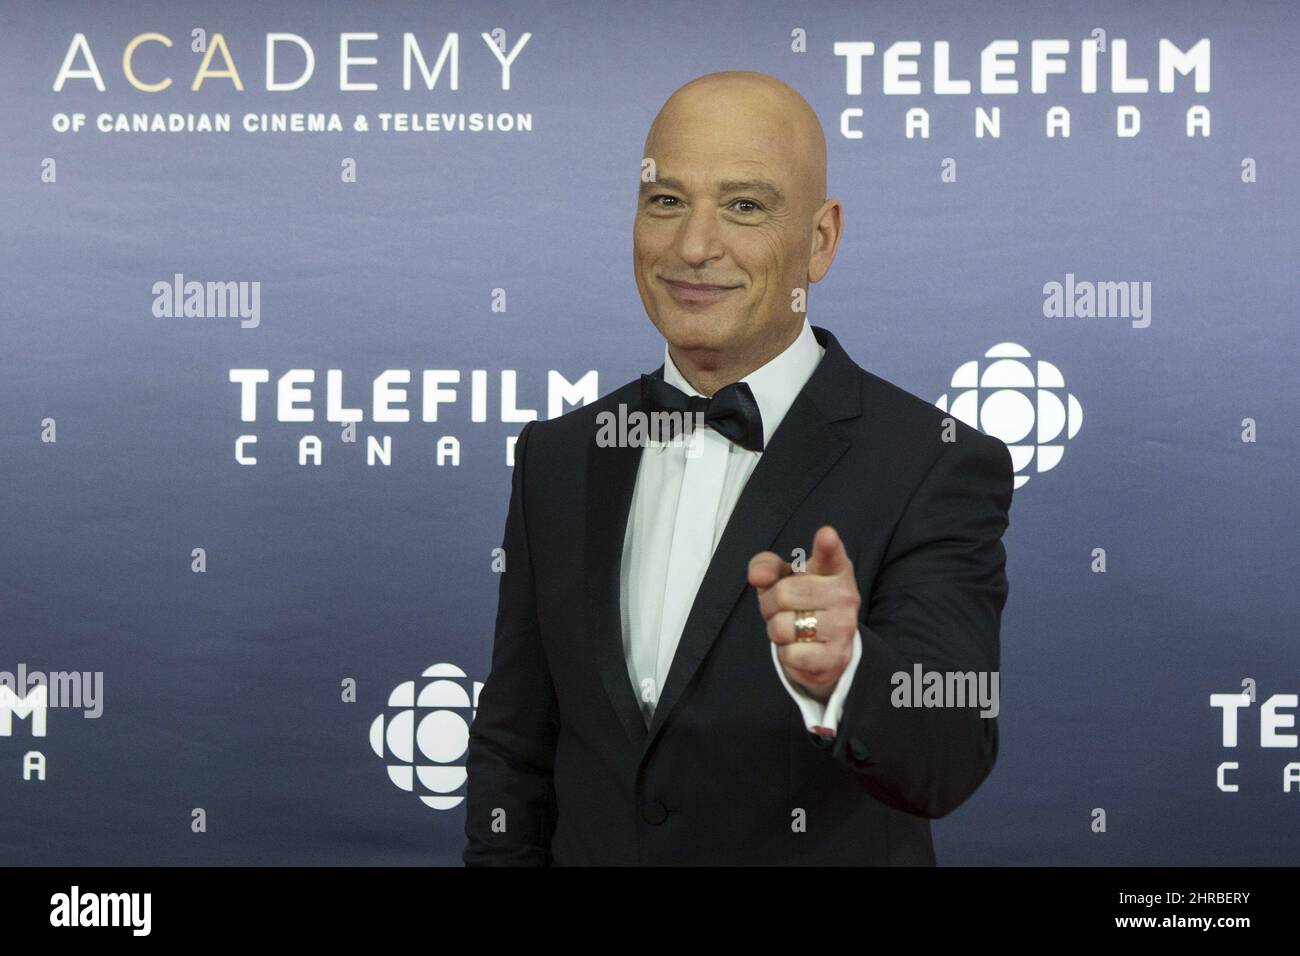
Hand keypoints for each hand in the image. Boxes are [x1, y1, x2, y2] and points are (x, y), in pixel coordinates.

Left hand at [748, 526, 859, 701]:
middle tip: (783, 608)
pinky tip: (801, 649)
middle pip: (784, 594)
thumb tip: (757, 576)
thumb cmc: (800, 601)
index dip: (827, 545)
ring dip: (776, 631)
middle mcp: (845, 595)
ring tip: (792, 628)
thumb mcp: (782, 578)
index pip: (831, 554)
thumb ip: (766, 567)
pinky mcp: (836, 657)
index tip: (826, 535)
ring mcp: (844, 627)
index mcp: (835, 568)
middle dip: (770, 604)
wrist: (824, 646)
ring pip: (783, 627)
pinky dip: (786, 654)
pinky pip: (791, 655)